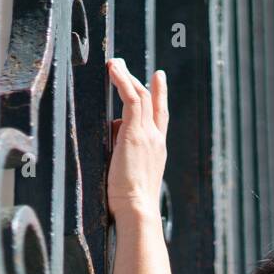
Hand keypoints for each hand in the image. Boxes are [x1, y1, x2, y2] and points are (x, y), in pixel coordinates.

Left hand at [105, 57, 167, 222]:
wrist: (137, 210)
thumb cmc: (129, 203)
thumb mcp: (128, 174)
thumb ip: (124, 153)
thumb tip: (113, 133)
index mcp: (157, 150)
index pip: (160, 116)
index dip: (159, 95)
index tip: (157, 78)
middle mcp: (156, 139)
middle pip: (150, 102)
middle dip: (138, 81)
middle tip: (124, 66)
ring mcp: (147, 135)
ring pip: (140, 96)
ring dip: (126, 76)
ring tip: (114, 63)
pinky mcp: (135, 133)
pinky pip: (130, 98)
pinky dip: (122, 81)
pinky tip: (113, 70)